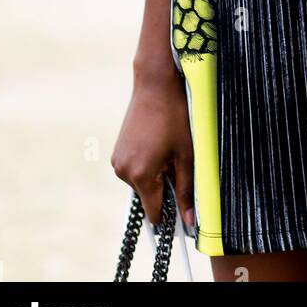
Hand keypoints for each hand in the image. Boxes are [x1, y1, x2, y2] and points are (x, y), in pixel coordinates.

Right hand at [111, 65, 194, 233]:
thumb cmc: (175, 116)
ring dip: (155, 174)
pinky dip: (147, 164)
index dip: (170, 213)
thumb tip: (189, 222)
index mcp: (140, 175)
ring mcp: (117, 161)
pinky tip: (157, 143)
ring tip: (167, 147)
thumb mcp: (186, 155)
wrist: (155, 84)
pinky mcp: (117, 151)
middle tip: (177, 160)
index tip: (183, 208)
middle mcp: (123, 171)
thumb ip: (186, 191)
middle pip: (148, 196)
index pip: (154, 212)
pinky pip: (134, 169)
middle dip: (164, 186)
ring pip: (141, 182)